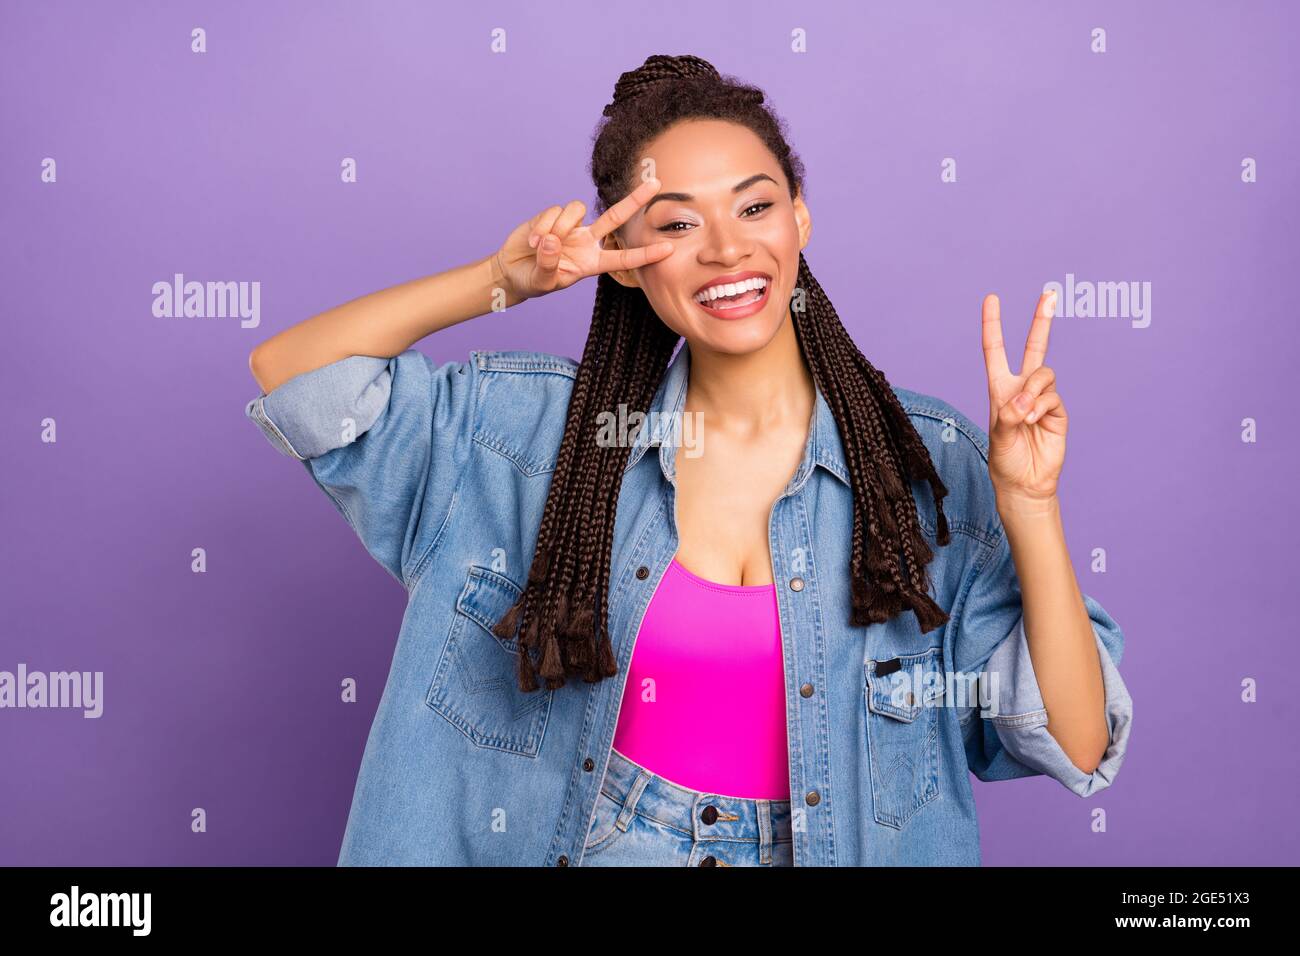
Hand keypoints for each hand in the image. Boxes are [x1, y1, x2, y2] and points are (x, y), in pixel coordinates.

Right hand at [492, 178, 675, 301]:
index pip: (624, 258)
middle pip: (616, 216)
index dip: (646, 255)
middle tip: (656, 183)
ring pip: (577, 210)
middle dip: (635, 199)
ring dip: (558, 227)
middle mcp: (587, 241)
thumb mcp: (543, 281)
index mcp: (592, 263)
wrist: (511, 271)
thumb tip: (551, 240)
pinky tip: (532, 240)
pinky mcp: (553, 216)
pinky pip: (554, 211)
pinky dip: (542, 225)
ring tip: (540, 246)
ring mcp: (571, 227)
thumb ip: (548, 264)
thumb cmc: (532, 281)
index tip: (668, 249)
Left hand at [981, 290, 1067, 510]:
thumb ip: (1009, 415)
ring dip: (1032, 391)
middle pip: (1035, 347)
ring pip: (1043, 374)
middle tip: (1049, 293)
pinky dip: (1041, 406)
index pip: (995, 350)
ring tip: (1024, 415)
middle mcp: (1022, 388)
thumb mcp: (998, 436)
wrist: (1025, 483)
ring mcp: (1042, 399)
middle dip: (1041, 320)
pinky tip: (1033, 422)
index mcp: (1000, 388)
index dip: (993, 325)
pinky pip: (1053, 396)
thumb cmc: (1005, 459)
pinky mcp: (1058, 411)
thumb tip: (1026, 400)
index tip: (991, 299)